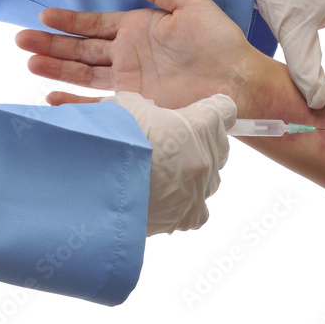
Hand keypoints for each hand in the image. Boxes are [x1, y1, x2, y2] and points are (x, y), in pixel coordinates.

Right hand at [16, 0, 262, 115]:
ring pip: (82, 73)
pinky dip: (75, 102)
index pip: (94, 24)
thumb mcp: (190, 6)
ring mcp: (129, 81)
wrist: (237, 81)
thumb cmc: (219, 42)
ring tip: (29, 62)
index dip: (68, 21)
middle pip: (80, 49)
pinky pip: (98, 104)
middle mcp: (128, 56)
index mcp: (138, 29)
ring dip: (55, 68)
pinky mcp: (135, 104)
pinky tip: (52, 97)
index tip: (43, 16)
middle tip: (20, 40)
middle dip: (50, 45)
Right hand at [101, 92, 235, 235]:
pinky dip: (184, 205)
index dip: (214, 108)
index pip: (225, 110)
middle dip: (200, 143)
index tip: (204, 111)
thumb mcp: (127, 106)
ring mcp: (199, 190)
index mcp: (199, 125)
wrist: (99, 185)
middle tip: (172, 144)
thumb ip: (145, 107)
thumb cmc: (113, 141)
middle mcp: (207, 158)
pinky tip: (164, 199)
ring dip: (193, 174)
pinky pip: (197, 211)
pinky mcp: (187, 217)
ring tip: (162, 174)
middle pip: (219, 147)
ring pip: (209, 179)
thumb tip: (148, 113)